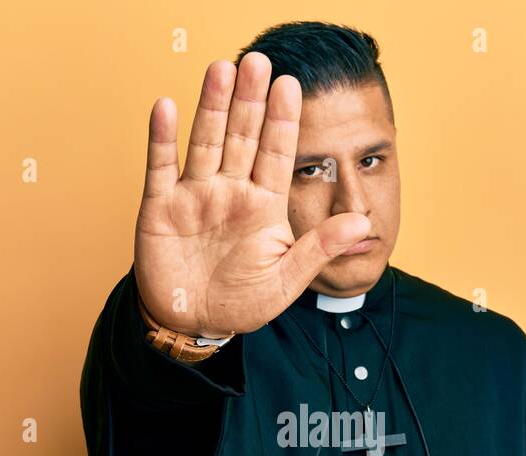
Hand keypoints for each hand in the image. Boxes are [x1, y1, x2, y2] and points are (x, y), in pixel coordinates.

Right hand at [134, 51, 371, 338]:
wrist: (193, 324)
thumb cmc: (241, 303)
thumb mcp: (287, 280)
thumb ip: (320, 248)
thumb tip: (364, 223)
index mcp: (263, 205)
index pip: (276, 154)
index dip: (282, 120)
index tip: (291, 85)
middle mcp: (230, 192)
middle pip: (241, 137)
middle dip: (249, 100)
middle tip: (257, 61)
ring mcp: (195, 196)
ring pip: (205, 142)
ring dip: (212, 107)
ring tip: (220, 69)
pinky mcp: (161, 207)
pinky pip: (161, 167)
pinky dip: (163, 139)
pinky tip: (167, 107)